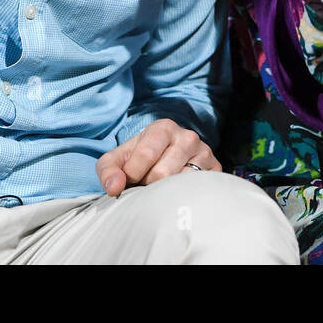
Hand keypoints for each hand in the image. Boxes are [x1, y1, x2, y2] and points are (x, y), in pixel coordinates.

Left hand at [95, 119, 220, 194]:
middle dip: (149, 184)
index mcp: (163, 128)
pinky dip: (182, 195)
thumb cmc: (139, 160)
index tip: (130, 177)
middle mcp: (188, 137)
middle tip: (148, 182)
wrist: (166, 159)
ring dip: (166, 192)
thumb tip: (114, 188)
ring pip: (181, 184)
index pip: (146, 155)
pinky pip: (196, 190)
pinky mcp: (215, 170)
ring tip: (161, 185)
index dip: (133, 174)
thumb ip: (108, 171)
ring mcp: (205, 153)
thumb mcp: (118, 160)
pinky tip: (176, 190)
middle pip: (163, 174)